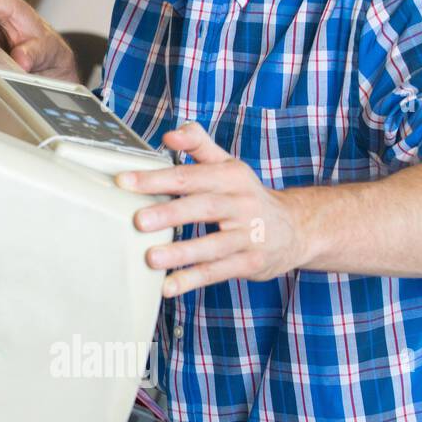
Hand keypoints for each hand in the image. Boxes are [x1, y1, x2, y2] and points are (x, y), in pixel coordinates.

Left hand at [115, 121, 309, 297]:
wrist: (297, 228)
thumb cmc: (246, 195)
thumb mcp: (228, 165)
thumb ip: (198, 145)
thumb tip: (169, 134)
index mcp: (231, 177)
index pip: (190, 176)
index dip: (157, 178)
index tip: (124, 181)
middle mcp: (242, 204)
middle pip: (204, 207)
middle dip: (170, 213)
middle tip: (139, 220)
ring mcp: (248, 236)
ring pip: (213, 245)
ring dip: (182, 252)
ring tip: (151, 258)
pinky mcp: (250, 263)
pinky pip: (218, 272)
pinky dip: (193, 280)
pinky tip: (167, 287)